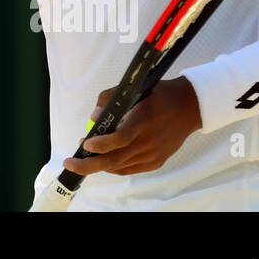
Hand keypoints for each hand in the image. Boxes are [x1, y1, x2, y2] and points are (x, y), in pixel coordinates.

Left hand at [63, 77, 202, 176]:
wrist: (188, 107)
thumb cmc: (157, 95)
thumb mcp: (133, 89)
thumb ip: (109, 99)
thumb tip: (94, 118)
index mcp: (142, 121)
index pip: (119, 139)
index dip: (100, 144)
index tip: (84, 143)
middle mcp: (148, 141)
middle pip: (114, 160)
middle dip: (87, 165)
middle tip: (70, 163)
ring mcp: (153, 155)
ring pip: (119, 167)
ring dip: (99, 164)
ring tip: (84, 157)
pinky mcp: (156, 162)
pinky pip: (129, 169)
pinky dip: (114, 166)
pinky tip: (104, 159)